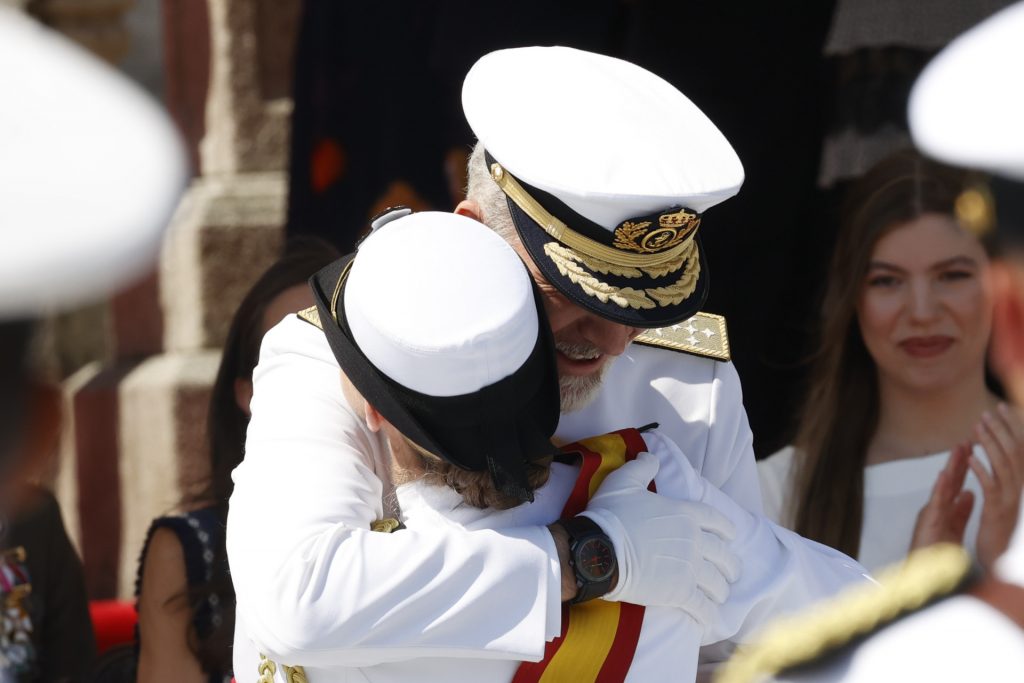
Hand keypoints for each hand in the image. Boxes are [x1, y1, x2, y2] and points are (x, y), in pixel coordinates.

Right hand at [580, 452, 740, 624]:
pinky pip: (702, 607)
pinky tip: (710, 620)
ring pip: (717, 583)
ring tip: (719, 596)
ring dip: (721, 591)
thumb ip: (642, 468)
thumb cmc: (610, 514)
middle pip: (724, 555)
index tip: (732, 536)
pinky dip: (709, 615)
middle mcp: (694, 540)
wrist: (599, 548)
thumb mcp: (624, 482)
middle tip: (730, 572)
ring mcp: (689, 568)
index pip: (716, 520)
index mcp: (684, 514)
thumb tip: (651, 456)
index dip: (726, 529)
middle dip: (730, 565)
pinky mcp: (679, 593)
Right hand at [911, 442, 974, 551]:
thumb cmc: (937, 555)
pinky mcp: (928, 521)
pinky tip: (944, 475)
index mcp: (946, 510)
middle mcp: (937, 507)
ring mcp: (931, 512)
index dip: (964, 468)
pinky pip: (936, 502)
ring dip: (950, 467)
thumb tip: (970, 494)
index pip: (956, 484)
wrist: (923, 574)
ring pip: (943, 486)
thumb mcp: (956, 529)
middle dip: (958, 461)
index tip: (971, 450)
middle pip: (950, 480)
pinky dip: (939, 488)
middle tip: (966, 441)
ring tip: (957, 450)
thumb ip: (962, 511)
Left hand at [971, 403, 1023, 571]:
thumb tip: (996, 455)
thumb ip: (999, 477)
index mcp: (1018, 482)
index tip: (1000, 407)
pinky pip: (990, 486)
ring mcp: (1009, 498)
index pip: (1018, 448)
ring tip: (977, 427)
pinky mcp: (997, 510)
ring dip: (990, 443)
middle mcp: (1018, 488)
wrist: (998, 556)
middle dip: (1001, 429)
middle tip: (987, 411)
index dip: (1011, 427)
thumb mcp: (1000, 498)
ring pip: (1002, 465)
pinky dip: (982, 469)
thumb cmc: (996, 526)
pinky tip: (971, 457)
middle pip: (1014, 452)